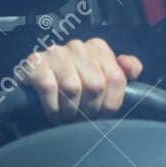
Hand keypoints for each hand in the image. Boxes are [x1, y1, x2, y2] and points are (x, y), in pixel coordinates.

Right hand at [19, 39, 142, 122]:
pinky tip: (54, 114)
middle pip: (96, 85)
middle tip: (84, 119)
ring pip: (73, 88)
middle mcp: (78, 47)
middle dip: (91, 109)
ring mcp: (55, 53)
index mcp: (98, 48)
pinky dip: (53, 107)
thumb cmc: (78, 80)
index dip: (111, 103)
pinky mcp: (35, 63)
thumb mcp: (105, 74)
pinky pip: (49, 88)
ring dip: (71, 110)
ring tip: (69, 118)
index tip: (103, 114)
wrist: (37, 79)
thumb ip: (126, 70)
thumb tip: (130, 68)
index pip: (116, 78)